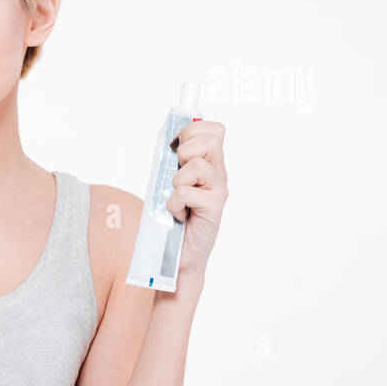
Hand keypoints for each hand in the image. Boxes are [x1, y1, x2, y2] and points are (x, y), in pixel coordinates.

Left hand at [167, 119, 228, 281]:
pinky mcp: (213, 208)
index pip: (214, 130)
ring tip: (177, 198)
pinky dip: (173, 204)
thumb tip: (168, 141)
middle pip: (211, 139)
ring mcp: (218, 190)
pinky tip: (180, 215)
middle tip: (177, 171)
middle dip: (185, 150)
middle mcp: (218, 175)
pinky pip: (185, 192)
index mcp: (209, 164)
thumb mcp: (169, 183)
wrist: (178, 256)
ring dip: (176, 180)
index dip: (193, 130)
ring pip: (196, 165)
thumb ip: (172, 163)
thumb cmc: (171, 219)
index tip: (177, 148)